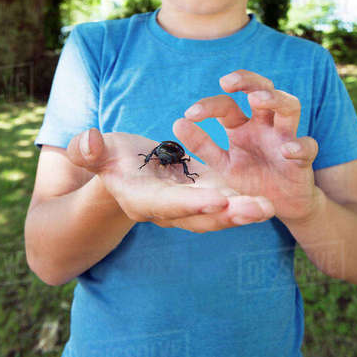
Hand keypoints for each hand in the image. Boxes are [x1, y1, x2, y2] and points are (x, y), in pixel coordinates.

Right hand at [66, 129, 273, 232]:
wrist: (126, 167)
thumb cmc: (109, 156)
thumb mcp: (97, 151)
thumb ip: (88, 150)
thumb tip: (86, 140)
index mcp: (140, 198)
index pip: (165, 204)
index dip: (189, 203)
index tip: (215, 200)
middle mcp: (168, 208)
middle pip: (199, 216)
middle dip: (228, 215)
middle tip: (259, 209)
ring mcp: (187, 203)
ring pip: (216, 212)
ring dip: (243, 211)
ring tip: (270, 207)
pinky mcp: (201, 192)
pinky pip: (224, 199)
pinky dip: (243, 200)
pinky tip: (267, 196)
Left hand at [173, 70, 319, 223]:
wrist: (279, 207)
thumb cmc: (251, 180)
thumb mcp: (222, 165)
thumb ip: (203, 145)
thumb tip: (178, 122)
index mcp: (242, 125)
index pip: (227, 104)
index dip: (209, 105)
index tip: (190, 114)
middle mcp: (265, 125)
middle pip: (262, 88)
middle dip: (247, 80)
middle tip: (227, 82)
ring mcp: (285, 139)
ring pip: (289, 106)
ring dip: (275, 99)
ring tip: (258, 100)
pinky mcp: (303, 160)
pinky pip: (308, 147)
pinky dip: (300, 146)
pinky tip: (287, 150)